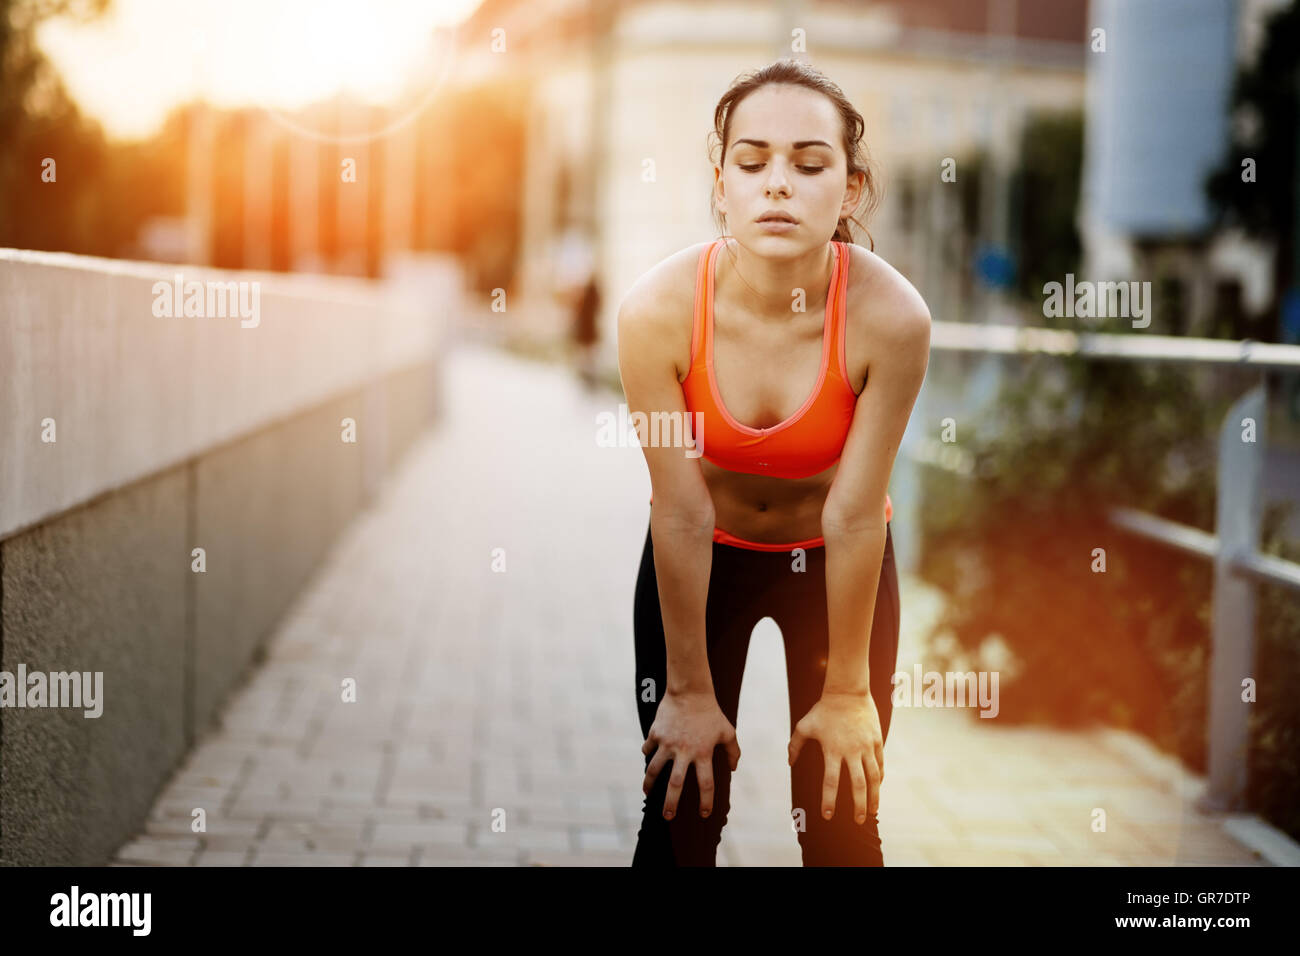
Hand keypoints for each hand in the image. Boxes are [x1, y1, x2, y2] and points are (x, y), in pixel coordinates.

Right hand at [642, 689, 740, 820]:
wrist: (690, 690)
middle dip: (670, 803)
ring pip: (654, 770)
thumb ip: (733, 751)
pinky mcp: (655, 733)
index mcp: (703, 753)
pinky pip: (648, 748)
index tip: (704, 814)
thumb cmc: (711, 712)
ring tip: (647, 794)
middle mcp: (684, 751)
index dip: (706, 801)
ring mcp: (667, 743)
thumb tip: (733, 769)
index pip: (706, 784)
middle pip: (675, 784)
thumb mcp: (727, 731)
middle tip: (668, 817)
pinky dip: (647, 754)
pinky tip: (648, 759)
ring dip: (649, 784)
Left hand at [787, 691, 883, 824]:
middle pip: (858, 785)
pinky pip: (880, 763)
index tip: (827, 816)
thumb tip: (789, 763)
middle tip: (858, 821)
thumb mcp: (804, 725)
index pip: (830, 782)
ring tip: (872, 811)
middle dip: (858, 807)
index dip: (829, 801)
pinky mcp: (876, 740)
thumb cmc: (823, 709)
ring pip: (874, 778)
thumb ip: (795, 745)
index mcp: (832, 750)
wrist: (847, 690)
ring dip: (874, 797)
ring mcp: (866, 746)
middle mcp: (851, 751)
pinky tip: (878, 788)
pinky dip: (880, 778)